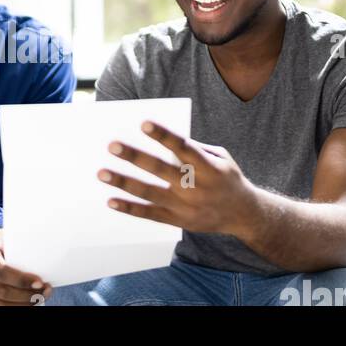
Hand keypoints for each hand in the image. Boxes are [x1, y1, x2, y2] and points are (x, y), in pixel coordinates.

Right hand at [0, 229, 51, 305]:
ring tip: (40, 297)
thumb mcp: (5, 238)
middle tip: (45, 290)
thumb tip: (46, 252)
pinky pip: (0, 308)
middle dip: (27, 294)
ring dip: (24, 304)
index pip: (2, 271)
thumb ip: (18, 245)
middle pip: (3, 292)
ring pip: (2, 304)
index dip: (22, 280)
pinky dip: (17, 306)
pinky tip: (30, 302)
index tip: (40, 282)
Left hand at [98, 120, 256, 234]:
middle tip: (112, 145)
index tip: (144, 123)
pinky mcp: (178, 221)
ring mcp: (186, 206)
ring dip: (124, 183)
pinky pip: (150, 215)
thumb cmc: (226, 178)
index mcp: (209, 167)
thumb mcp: (220, 157)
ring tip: (102, 173)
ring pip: (150, 194)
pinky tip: (111, 200)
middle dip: (136, 157)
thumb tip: (162, 136)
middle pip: (161, 170)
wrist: (243, 214)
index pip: (183, 148)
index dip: (164, 136)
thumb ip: (193, 148)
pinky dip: (130, 208)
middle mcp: (196, 187)